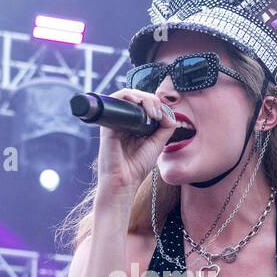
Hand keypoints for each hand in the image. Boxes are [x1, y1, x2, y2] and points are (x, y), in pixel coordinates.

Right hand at [93, 88, 177, 206]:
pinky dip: (127, 96)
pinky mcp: (108, 123)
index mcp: (134, 124)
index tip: (163, 116)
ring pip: (127, 95)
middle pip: (137, 97)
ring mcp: (115, 120)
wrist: (124, 181)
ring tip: (151, 111)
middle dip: (151, 100)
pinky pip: (115, 100)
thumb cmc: (137, 166)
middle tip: (158, 113)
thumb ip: (166, 127)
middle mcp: (123, 120)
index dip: (156, 103)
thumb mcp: (157, 144)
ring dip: (142, 97)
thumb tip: (167, 111)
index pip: (144, 103)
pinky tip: (138, 103)